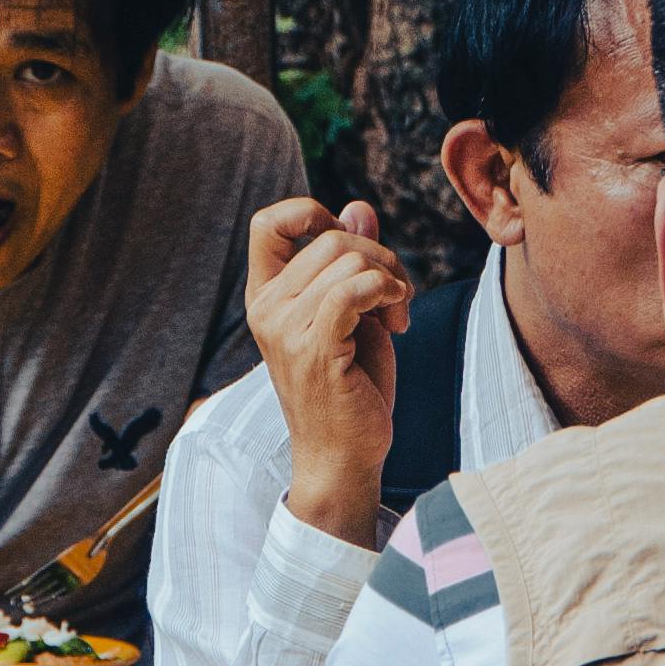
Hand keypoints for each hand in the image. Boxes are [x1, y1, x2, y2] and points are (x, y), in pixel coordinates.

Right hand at [246, 195, 412, 546]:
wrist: (344, 457)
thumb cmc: (350, 389)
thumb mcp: (352, 314)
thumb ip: (351, 262)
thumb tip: (357, 208)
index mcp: (266, 297)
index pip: (267, 223)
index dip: (310, 213)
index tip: (350, 243)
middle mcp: (266, 309)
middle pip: (330, 239)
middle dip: (380, 256)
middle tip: (397, 295)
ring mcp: (285, 330)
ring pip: (348, 261)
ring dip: (391, 279)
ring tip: (398, 314)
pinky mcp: (314, 350)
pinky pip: (354, 289)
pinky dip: (387, 291)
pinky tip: (398, 318)